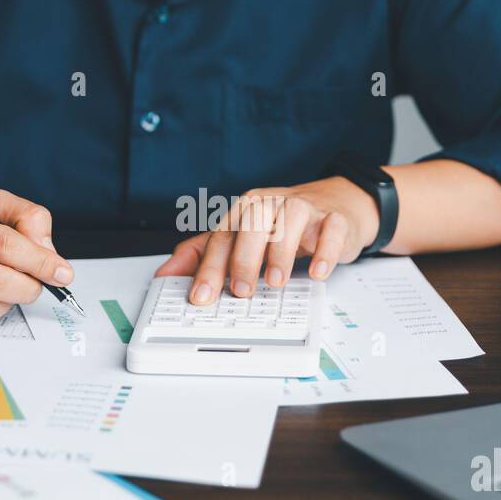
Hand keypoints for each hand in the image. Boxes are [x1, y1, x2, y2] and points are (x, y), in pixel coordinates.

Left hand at [155, 177, 379, 303]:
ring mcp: (305, 208)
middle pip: (253, 222)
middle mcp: (272, 204)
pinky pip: (331, 229)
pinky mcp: (334, 219)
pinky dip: (325, 250)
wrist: (335, 204)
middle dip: (244, 258)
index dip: (210, 268)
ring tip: (275, 281)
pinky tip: (317, 272)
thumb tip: (165, 274)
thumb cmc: (282, 224)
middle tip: (241, 290)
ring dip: (281, 253)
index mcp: (245, 210)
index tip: (202, 296)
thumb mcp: (240, 237)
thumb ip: (203, 254)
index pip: (222, 236)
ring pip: (291, 219)